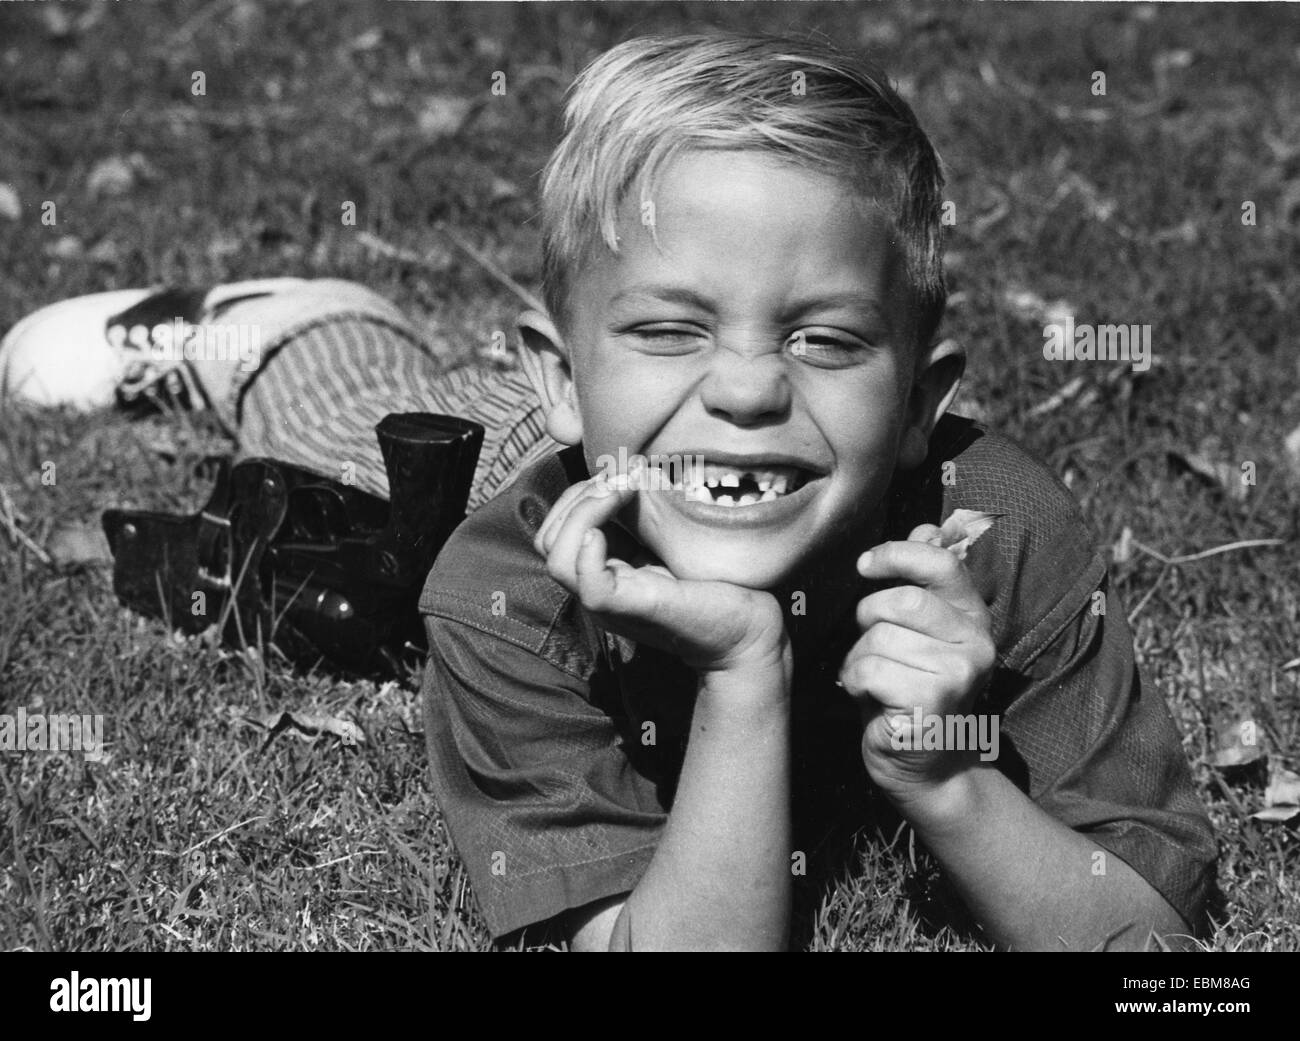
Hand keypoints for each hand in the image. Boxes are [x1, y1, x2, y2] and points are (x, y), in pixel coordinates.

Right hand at [535, 470, 787, 673]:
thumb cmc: (715, 581)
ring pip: (558, 557)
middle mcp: (596, 587)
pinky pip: (590, 585)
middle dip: (578, 496)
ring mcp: (610, 602)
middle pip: (549, 539)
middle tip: (620, 477)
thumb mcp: (666, 536)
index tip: (620, 473)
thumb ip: (638, 513)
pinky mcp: (631, 610)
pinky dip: (590, 551)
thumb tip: (623, 468)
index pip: (557, 528)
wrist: (748, 627)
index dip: (578, 494)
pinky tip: (613, 528)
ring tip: (621, 490)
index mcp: (602, 570)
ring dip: (584, 511)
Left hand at [839, 524, 996, 800]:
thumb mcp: (919, 634)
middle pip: (898, 601)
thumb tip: (927, 526)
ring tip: (873, 681)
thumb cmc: (911, 694)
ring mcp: (959, 674)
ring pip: (878, 637)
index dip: (895, 554)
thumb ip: (923, 583)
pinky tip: (870, 700)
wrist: (928, 770)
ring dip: (858, 659)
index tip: (865, 565)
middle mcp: (976, 643)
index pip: (939, 562)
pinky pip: (869, 669)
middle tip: (871, 646)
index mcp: (973, 617)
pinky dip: (855, 683)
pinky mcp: (934, 703)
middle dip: (867, 619)